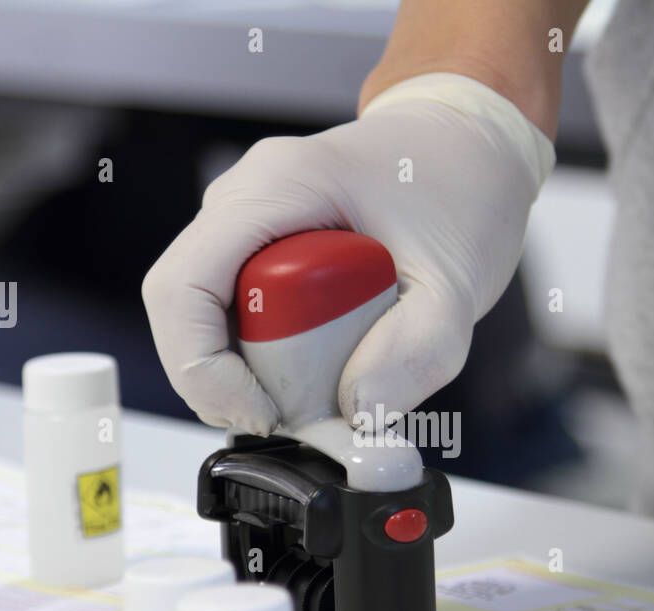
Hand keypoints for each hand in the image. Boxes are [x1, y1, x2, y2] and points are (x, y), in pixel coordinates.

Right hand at [141, 72, 554, 433]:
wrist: (469, 147)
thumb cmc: (460, 187)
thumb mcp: (458, 283)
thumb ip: (418, 351)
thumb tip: (358, 411)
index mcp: (276, 187)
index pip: (183, 289)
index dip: (204, 370)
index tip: (265, 415)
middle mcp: (242, 201)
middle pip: (184, 314)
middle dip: (226, 385)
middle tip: (298, 419)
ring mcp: (244, 227)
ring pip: (204, 324)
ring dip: (247, 378)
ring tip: (319, 398)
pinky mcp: (257, 254)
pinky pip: (234, 321)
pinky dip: (265, 364)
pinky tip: (318, 376)